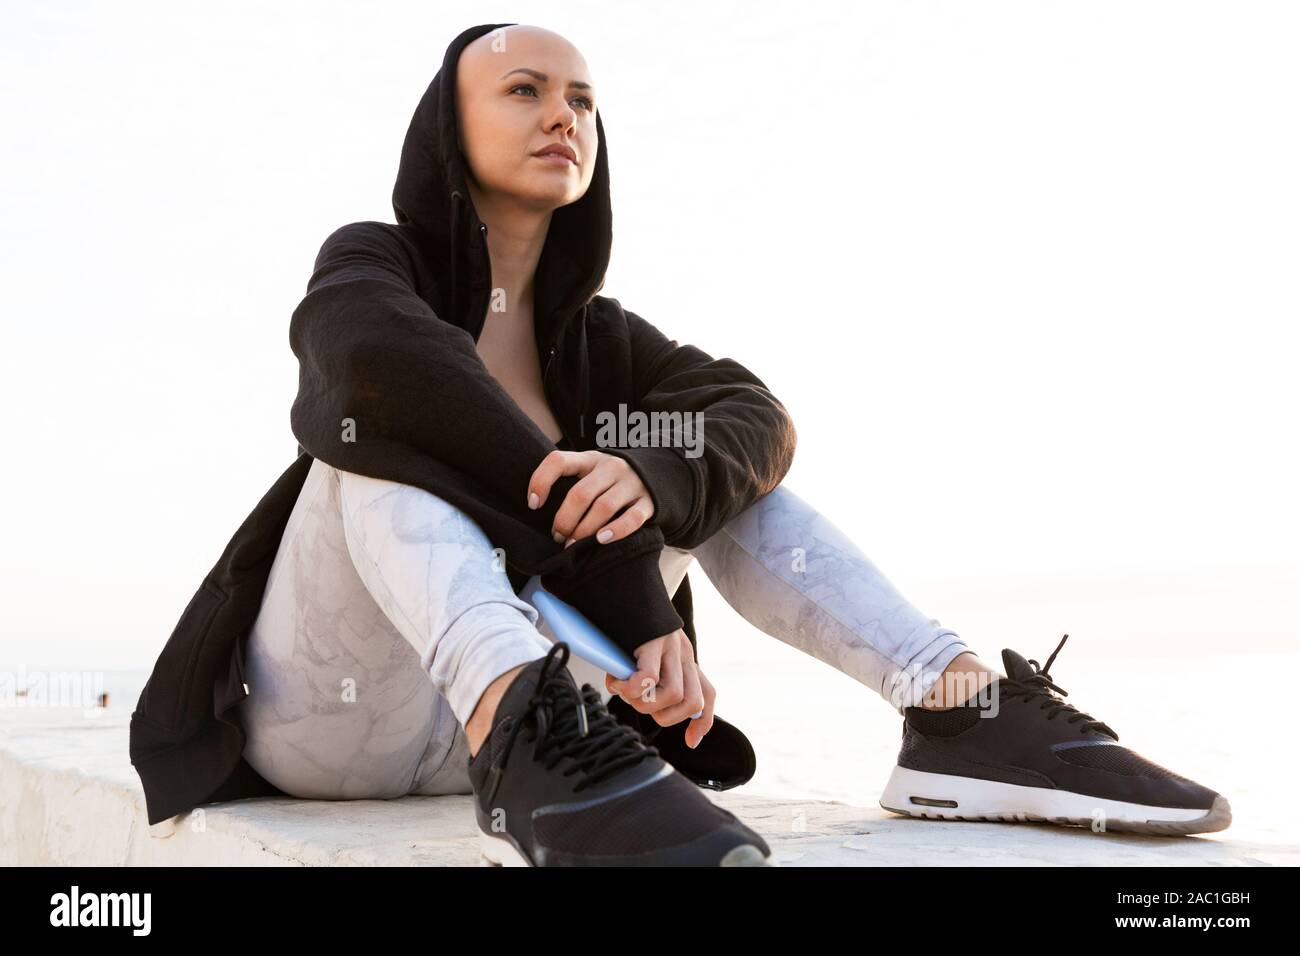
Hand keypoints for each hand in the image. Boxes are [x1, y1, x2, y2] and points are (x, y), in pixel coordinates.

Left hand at [527, 450, 655, 547]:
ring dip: (584, 530)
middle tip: (558, 537)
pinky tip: (600, 540)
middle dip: (564, 520)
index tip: (532, 504)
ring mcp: (631, 483)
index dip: (540, 481)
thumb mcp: (589, 472)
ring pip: (604, 507)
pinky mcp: (648, 502)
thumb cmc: (609, 481)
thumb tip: (536, 509)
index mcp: (589, 459)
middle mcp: (610, 467)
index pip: (558, 461)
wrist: (656, 476)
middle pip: (580, 494)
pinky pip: (632, 518)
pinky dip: (616, 531)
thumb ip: (568, 483)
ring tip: (573, 545)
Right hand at [605, 629, 714, 748]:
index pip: (707, 694)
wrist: (624, 578)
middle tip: (636, 703)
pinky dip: (635, 688)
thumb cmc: (627, 621)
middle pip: (691, 702)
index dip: (702, 722)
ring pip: (672, 695)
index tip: (690, 741)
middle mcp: (683, 653)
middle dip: (661, 716)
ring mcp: (670, 645)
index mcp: (684, 658)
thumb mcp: (645, 651)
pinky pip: (649, 675)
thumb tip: (630, 692)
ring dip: (645, 704)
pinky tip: (620, 685)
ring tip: (624, 692)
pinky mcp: (651, 639)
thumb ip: (647, 672)